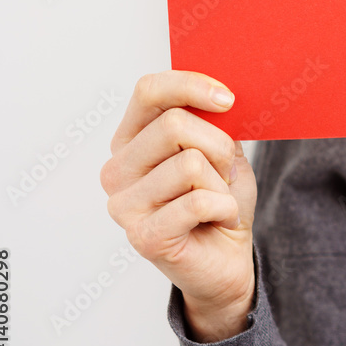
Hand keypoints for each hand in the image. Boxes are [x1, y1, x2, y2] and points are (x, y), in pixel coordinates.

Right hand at [100, 71, 256, 340]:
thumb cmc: (221, 200)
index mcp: (131, 139)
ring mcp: (124, 206)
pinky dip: (225, 207)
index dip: (191, 85)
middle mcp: (117, 170)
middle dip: (218, 146)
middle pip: (174, 125)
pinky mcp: (144, 236)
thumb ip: (212, 122)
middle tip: (224, 173)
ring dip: (222, 183)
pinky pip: (199, 201)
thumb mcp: (223, 151)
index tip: (228, 99)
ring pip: (191, 163)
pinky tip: (220, 220)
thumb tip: (219, 94)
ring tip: (217, 202)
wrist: (227, 259)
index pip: (149, 91)